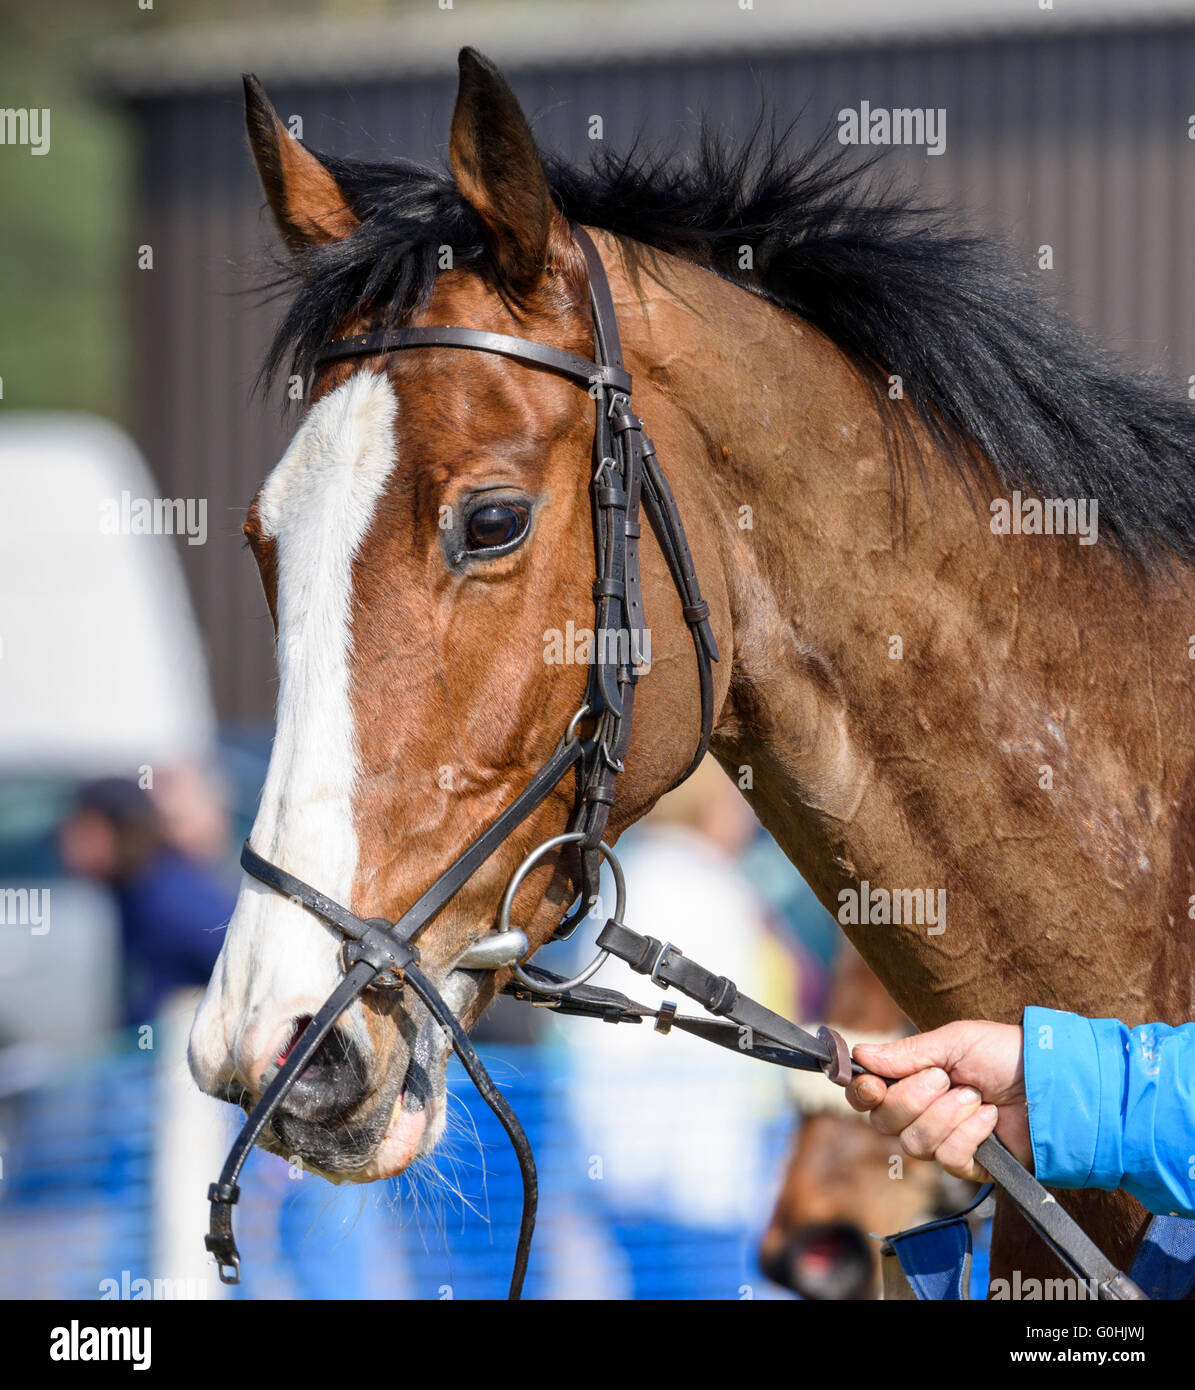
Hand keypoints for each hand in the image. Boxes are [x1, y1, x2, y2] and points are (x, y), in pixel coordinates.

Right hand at [845, 1021, 1030, 1180]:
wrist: (1051, 1082)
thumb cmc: (1003, 1054)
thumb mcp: (953, 1042)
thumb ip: (906, 1054)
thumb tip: (860, 1056)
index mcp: (911, 1080)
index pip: (867, 1097)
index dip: (863, 1093)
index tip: (875, 1084)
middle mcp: (920, 1114)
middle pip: (884, 1123)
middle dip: (913, 1098)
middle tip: (944, 1079)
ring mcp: (943, 1140)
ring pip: (915, 1143)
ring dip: (947, 1115)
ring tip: (976, 1096)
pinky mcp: (969, 1165)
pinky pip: (948, 1157)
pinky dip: (970, 1133)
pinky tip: (990, 1118)